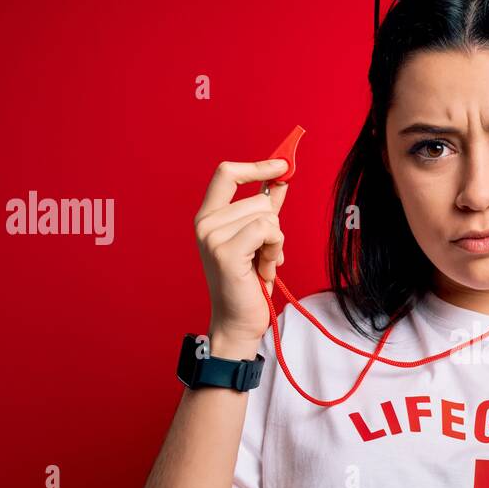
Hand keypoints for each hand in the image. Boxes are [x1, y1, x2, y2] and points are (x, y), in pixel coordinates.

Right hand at [193, 159, 290, 346]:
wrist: (239, 321)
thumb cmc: (248, 283)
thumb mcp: (258, 240)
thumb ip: (265, 209)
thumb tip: (281, 180)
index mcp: (208, 217)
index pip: (227, 173)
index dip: (257, 166)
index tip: (283, 165)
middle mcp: (205, 223)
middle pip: (259, 200)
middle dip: (273, 227)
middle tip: (264, 254)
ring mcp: (212, 237)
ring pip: (266, 216)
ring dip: (275, 243)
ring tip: (261, 264)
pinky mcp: (225, 252)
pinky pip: (266, 230)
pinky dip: (274, 249)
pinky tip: (264, 269)